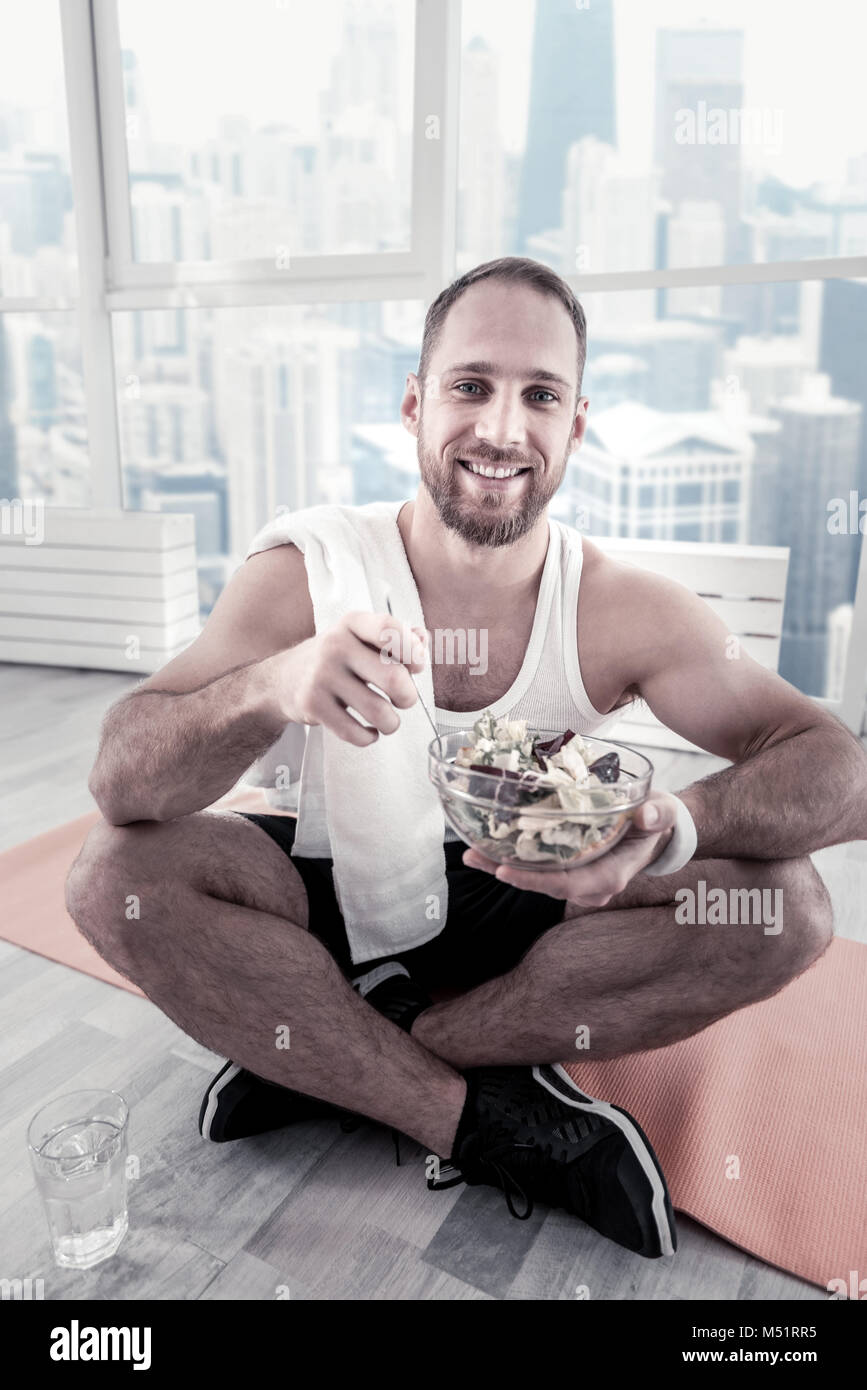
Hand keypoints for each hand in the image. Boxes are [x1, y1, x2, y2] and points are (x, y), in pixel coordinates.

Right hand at [273, 610, 427, 746]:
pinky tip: (368, 730)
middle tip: (403, 700)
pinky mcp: (312, 704)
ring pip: (378, 712)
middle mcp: (335, 645)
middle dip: (408, 697)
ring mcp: (321, 675)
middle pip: (393, 678)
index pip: (390, 629)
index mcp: (353, 623)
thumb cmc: (336, 659)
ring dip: (391, 723)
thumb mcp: (361, 638)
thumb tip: (423, 640)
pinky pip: (355, 733)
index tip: (417, 666)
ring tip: (387, 720)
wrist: (283, 679)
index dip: (413, 651)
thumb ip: (397, 637)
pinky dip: (369, 737)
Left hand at [461, 791, 680, 905]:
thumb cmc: (656, 819)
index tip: (505, 871)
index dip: (535, 879)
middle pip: (543, 883)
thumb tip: (647, 815)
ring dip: (502, 866)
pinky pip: (536, 869)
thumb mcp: (662, 812)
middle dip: (507, 872)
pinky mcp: (567, 868)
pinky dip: (511, 860)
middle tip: (474, 856)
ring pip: (536, 878)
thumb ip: (657, 814)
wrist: (655, 827)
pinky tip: (485, 848)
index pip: (568, 883)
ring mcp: (577, 879)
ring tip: (471, 852)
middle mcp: (590, 884)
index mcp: (611, 875)